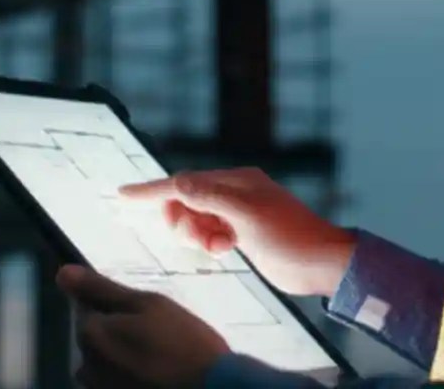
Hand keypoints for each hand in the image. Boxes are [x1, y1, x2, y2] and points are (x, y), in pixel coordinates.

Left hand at [57, 264, 228, 388]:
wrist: (210, 388)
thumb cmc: (181, 342)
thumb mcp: (147, 304)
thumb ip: (101, 289)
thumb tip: (62, 272)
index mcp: (91, 334)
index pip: (89, 308)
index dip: (117, 308)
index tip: (146, 315)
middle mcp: (86, 365)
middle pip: (95, 339)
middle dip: (118, 334)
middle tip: (157, 335)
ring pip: (105, 363)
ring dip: (123, 357)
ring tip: (159, 358)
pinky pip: (116, 382)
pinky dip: (130, 376)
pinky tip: (155, 375)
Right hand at [119, 167, 355, 296]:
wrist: (320, 263)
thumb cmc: (290, 236)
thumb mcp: (248, 215)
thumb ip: (211, 198)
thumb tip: (178, 183)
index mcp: (235, 180)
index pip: (184, 182)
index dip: (152, 190)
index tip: (123, 195)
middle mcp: (233, 192)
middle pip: (184, 202)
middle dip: (183, 222)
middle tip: (202, 239)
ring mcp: (235, 213)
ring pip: (194, 220)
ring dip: (197, 236)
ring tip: (220, 246)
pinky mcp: (239, 233)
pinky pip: (207, 233)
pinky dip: (207, 242)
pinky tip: (225, 250)